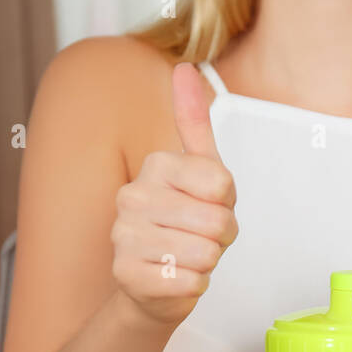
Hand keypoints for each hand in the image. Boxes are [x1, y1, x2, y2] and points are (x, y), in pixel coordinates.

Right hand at [110, 62, 237, 325]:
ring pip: (205, 254)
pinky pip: (190, 283)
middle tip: (199, 238)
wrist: (155, 282)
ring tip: (186, 257)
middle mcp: (132, 196)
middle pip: (217, 222)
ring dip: (206, 262)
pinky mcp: (127, 276)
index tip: (209, 208)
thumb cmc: (184, 225)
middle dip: (220, 238)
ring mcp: (124, 237)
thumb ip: (195, 122)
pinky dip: (193, 286)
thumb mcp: (200, 171)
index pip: (223, 186)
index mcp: (155, 165)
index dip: (228, 206)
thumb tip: (184, 66)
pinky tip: (174, 278)